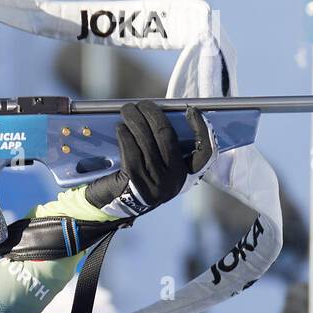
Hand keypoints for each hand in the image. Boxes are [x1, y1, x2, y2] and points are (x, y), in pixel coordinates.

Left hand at [83, 99, 216, 218]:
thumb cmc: (132, 180)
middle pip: (167, 137)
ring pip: (147, 142)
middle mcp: (174, 181)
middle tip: (142, 104)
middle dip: (153, 115)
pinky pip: (131, 152)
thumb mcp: (154, 167)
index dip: (200, 129)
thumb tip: (156, 115)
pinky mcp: (135, 182)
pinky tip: (120, 127)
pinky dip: (125, 136)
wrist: (109, 208)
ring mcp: (155, 183)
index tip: (191, 111)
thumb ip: (160, 148)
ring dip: (135, 120)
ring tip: (127, 109)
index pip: (204, 153)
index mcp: (184, 175)